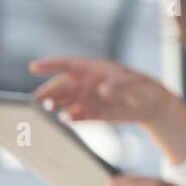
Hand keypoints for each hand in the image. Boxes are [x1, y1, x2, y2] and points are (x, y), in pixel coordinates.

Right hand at [29, 56, 171, 125]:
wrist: (152, 106)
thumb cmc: (144, 88)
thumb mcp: (136, 84)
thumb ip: (120, 85)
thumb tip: (102, 90)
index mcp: (94, 69)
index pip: (68, 65)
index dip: (50, 65)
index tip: (33, 67)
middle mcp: (86, 83)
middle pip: (61, 86)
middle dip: (48, 91)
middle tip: (37, 100)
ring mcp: (87, 99)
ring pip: (65, 101)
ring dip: (55, 106)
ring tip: (49, 110)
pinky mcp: (92, 114)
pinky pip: (76, 116)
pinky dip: (70, 118)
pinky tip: (66, 120)